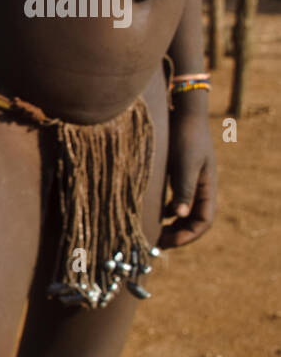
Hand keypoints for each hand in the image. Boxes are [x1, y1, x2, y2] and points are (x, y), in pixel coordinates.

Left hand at [158, 104, 215, 248]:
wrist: (182, 113)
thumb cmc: (184, 136)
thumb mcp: (184, 163)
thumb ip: (183, 188)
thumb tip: (180, 216)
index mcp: (207, 188)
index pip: (204, 221)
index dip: (188, 236)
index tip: (167, 243)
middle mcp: (200, 188)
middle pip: (194, 220)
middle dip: (178, 235)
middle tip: (155, 243)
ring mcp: (189, 182)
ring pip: (183, 213)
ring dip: (171, 226)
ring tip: (152, 234)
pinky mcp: (176, 176)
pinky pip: (174, 201)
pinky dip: (164, 212)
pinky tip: (149, 215)